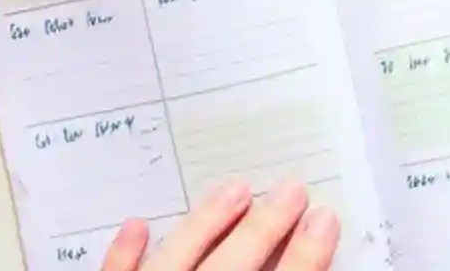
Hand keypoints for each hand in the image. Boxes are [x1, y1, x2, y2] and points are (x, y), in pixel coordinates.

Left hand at [101, 179, 339, 270]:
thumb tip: (302, 250)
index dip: (307, 256)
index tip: (326, 219)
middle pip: (235, 267)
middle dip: (266, 226)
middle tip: (291, 189)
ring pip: (178, 262)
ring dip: (206, 223)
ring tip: (232, 187)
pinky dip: (124, 255)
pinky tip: (136, 224)